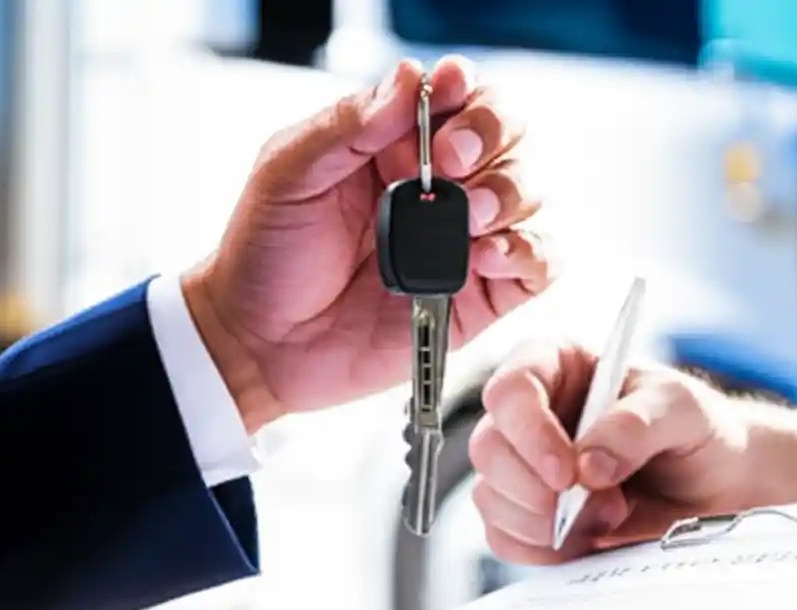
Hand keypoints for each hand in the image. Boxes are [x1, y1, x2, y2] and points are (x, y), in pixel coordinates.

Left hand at [182, 56, 549, 433]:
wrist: (259, 344)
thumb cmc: (265, 257)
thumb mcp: (288, 175)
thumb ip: (348, 125)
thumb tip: (408, 79)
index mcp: (393, 143)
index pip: (459, 95)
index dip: (466, 91)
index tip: (451, 94)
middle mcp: (438, 186)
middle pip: (509, 136)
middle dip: (493, 137)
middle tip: (452, 162)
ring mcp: (461, 239)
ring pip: (529, 194)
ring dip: (510, 194)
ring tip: (468, 216)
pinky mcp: (477, 295)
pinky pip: (538, 265)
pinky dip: (531, 253)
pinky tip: (487, 257)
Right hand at [468, 342, 759, 564]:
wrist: (718, 486)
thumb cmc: (696, 430)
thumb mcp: (682, 410)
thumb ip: (636, 426)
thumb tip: (588, 463)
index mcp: (556, 367)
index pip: (510, 389)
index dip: (528, 432)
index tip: (566, 471)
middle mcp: (531, 415)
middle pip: (488, 449)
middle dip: (539, 489)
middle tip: (604, 502)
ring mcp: (524, 467)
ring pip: (491, 498)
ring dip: (547, 522)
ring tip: (609, 516)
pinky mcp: (528, 515)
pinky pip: (506, 539)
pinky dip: (543, 548)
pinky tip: (588, 536)